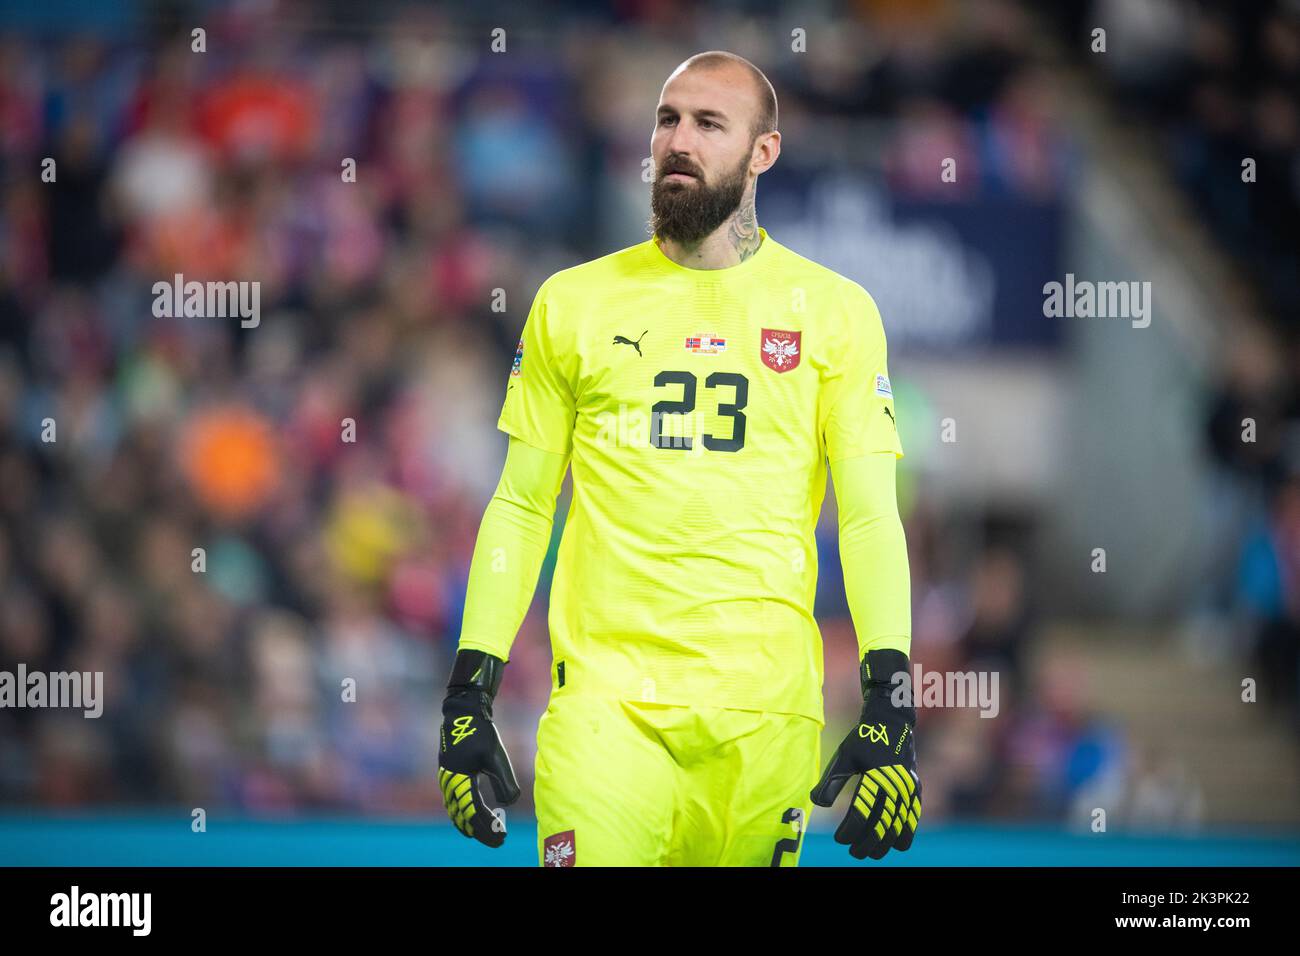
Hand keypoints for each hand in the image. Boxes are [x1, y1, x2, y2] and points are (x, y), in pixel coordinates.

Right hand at [438, 650, 520, 847]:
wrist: (463, 711)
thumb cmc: (480, 732)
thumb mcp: (496, 756)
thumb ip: (504, 781)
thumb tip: (510, 803)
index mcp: (461, 780)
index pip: (474, 814)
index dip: (488, 829)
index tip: (502, 838)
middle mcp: (450, 783)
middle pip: (463, 816)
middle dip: (481, 831)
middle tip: (499, 840)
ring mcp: (447, 778)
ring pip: (456, 810)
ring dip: (471, 823)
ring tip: (484, 833)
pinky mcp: (449, 773)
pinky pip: (453, 800)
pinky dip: (463, 812)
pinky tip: (472, 814)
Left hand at [811, 648, 920, 859]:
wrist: (892, 720)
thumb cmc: (864, 738)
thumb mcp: (844, 756)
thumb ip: (831, 781)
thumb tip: (817, 805)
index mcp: (875, 775)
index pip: (861, 812)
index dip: (850, 830)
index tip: (839, 839)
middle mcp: (895, 783)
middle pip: (882, 824)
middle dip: (867, 843)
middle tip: (854, 853)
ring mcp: (908, 787)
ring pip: (899, 824)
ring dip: (886, 842)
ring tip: (872, 853)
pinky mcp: (915, 788)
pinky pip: (913, 816)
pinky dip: (906, 832)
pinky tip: (896, 844)